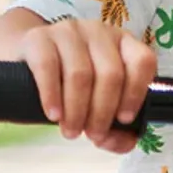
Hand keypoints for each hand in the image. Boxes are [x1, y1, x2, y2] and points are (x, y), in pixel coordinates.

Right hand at [19, 17, 156, 152]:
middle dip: (103, 112)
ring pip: (80, 74)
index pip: (142, 61)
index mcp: (123, 44)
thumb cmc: (74, 86)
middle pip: (111, 74)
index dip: (136, 93)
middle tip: (93, 135)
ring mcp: (68, 31)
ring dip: (77, 111)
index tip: (124, 119)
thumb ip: (119, 130)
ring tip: (71, 132)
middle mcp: (99, 32)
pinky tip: (54, 115)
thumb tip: (123, 141)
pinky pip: (48, 67)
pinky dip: (52, 96)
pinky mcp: (39, 37)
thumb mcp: (100, 105)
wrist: (30, 60)